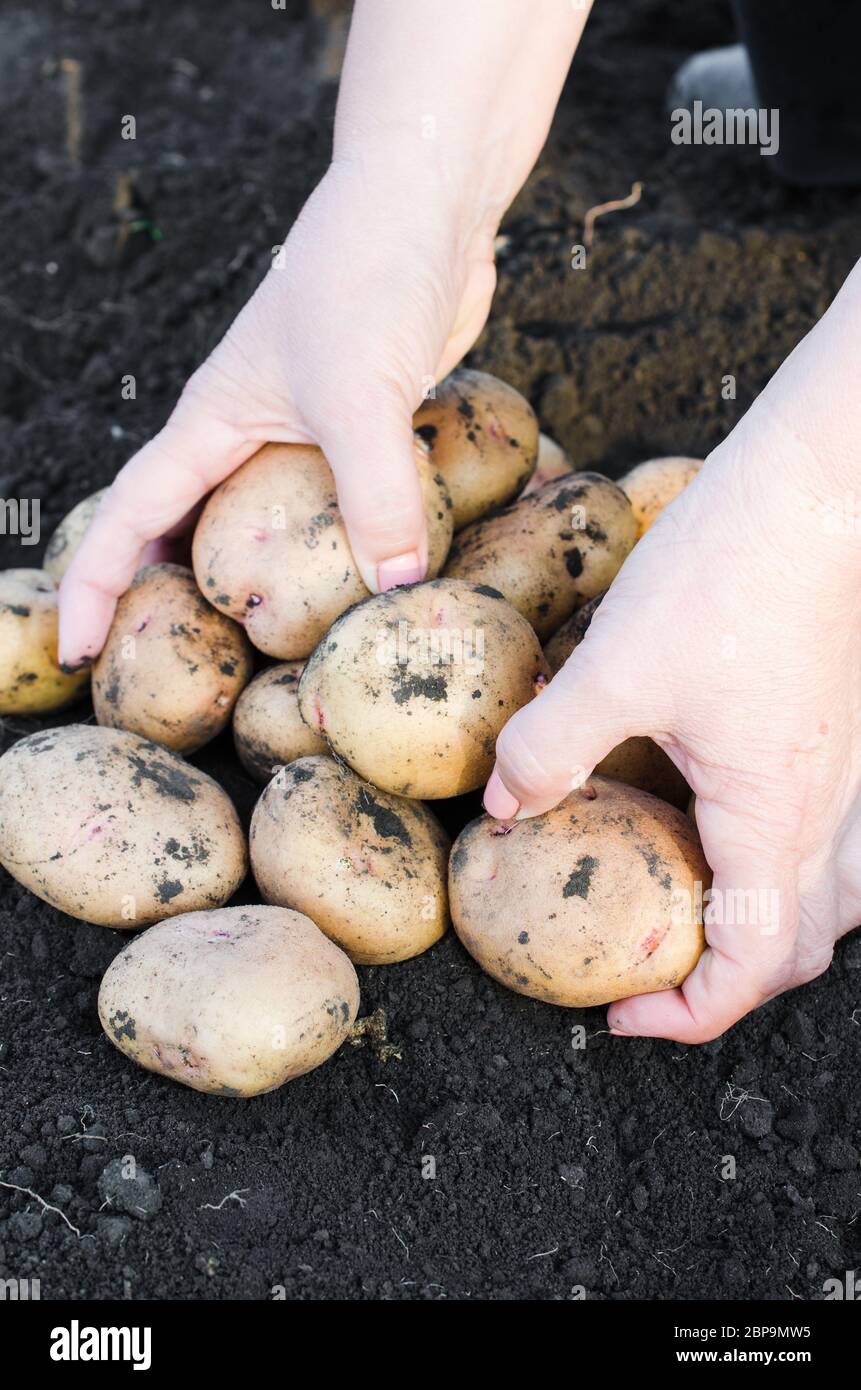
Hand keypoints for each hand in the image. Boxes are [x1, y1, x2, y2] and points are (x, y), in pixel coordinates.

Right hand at [58, 158, 496, 665]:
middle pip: (193, 529)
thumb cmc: (366, 274)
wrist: (427, 204)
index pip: (134, 514)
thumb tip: (393, 588)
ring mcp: (309, 431)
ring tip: (278, 649)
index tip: (80, 649)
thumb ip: (374, 492)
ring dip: (270, 579)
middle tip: (179, 671)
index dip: (99, 584)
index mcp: (213, 422)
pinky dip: (350, 547)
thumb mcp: (357, 391)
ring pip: (273, 524)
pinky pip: (345, 504)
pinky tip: (375, 582)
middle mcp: (250, 433)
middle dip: (176, 596)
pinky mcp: (368, 428)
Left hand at [485, 263, 860, 1041]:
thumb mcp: (618, 665)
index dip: (690, 1014)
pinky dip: (786, 859)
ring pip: (833, 894)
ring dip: (766, 922)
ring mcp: (849, 767)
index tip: (619, 1016)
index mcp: (776, 814)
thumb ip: (552, 744)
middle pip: (803, 945)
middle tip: (649, 969)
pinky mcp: (844, 725)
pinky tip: (728, 816)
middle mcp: (831, 807)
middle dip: (728, 979)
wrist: (825, 483)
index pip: (756, 965)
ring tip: (690, 907)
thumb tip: (499, 802)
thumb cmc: (733, 570)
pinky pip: (833, 831)